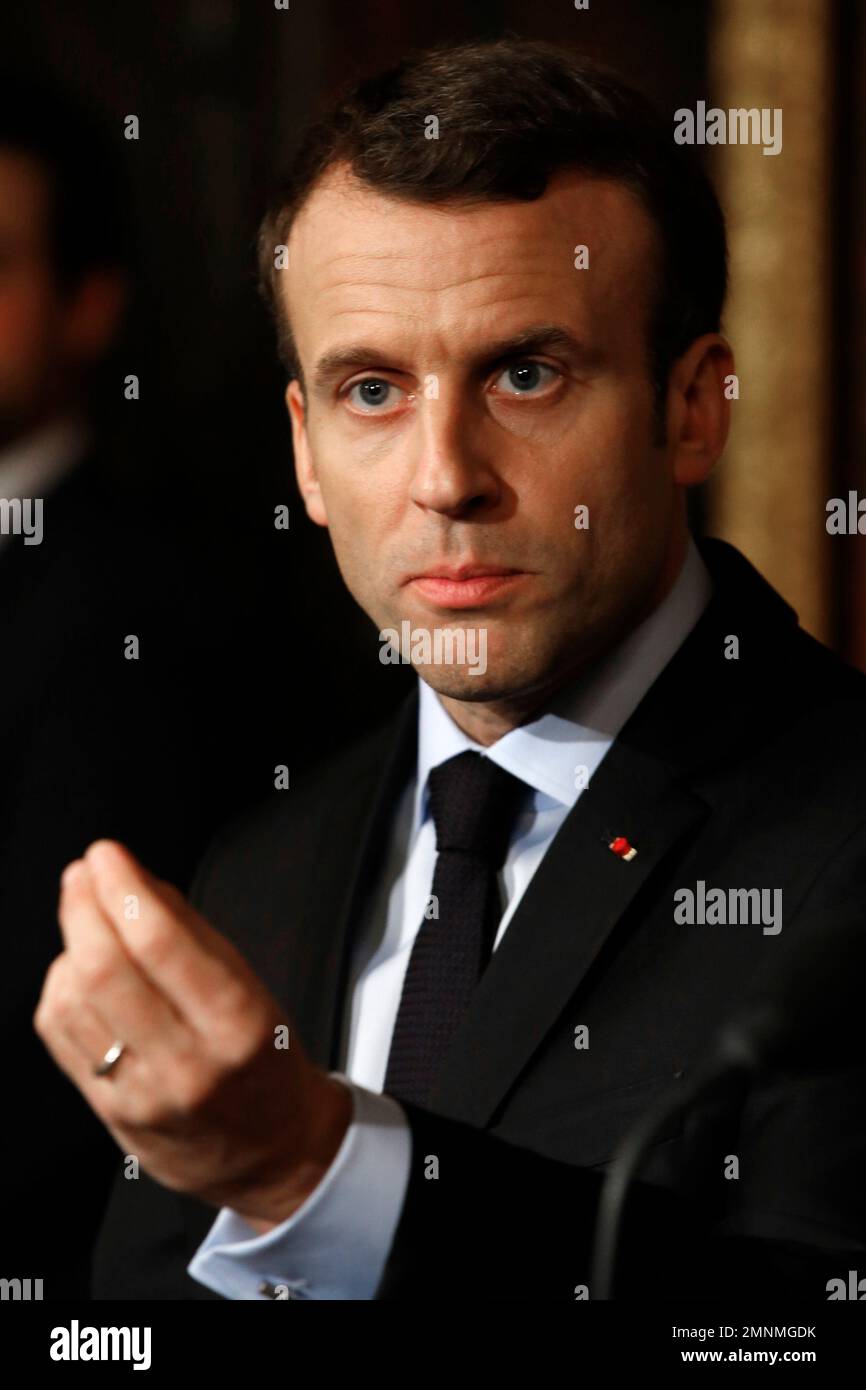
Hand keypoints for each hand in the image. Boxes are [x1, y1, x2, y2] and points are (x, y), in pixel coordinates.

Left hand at [33, 840, 351, 1228]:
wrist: (274, 1152)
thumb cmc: (267, 1063)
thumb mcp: (254, 988)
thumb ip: (194, 933)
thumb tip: (137, 883)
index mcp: (237, 1025)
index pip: (162, 945)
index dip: (124, 889)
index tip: (107, 855)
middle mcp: (186, 1064)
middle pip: (106, 971)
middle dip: (83, 907)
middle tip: (84, 873)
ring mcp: (140, 1094)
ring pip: (73, 1001)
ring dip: (69, 945)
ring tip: (86, 921)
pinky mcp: (108, 1113)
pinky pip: (60, 1035)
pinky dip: (60, 988)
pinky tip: (78, 972)